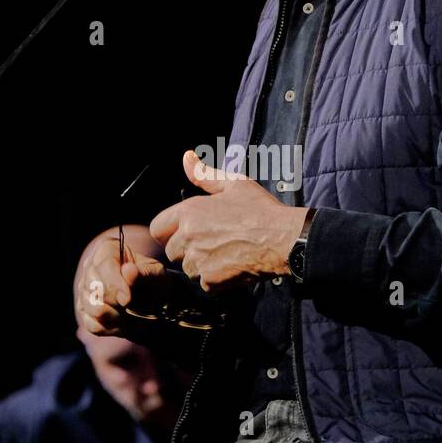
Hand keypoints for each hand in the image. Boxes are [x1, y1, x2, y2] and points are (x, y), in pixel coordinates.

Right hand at [74, 229, 169, 335]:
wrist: (154, 301)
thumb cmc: (155, 282)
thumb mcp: (157, 274)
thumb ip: (145, 273)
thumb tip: (128, 271)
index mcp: (107, 250)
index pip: (104, 266)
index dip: (115, 285)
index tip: (128, 299)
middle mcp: (90, 268)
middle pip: (96, 290)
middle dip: (119, 303)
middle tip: (135, 305)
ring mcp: (84, 290)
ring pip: (95, 309)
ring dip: (118, 316)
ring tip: (132, 313)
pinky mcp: (84, 311)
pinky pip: (94, 325)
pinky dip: (113, 328)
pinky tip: (124, 321)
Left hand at [149, 150, 306, 292]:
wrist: (283, 239)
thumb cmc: (261, 210)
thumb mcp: (234, 184)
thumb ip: (204, 175)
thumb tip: (186, 158)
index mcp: (189, 212)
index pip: (157, 228)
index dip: (169, 231)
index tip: (185, 232)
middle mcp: (188, 236)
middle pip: (171, 251)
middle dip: (186, 250)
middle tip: (210, 243)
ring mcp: (198, 260)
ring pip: (188, 269)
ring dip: (201, 266)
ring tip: (223, 254)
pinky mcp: (211, 280)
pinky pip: (204, 284)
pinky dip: (215, 280)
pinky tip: (231, 267)